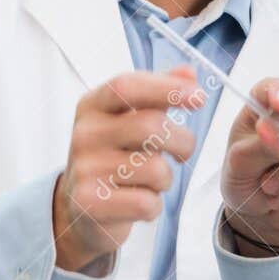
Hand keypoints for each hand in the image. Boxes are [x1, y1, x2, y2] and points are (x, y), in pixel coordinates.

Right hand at [53, 66, 201, 272]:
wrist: (79, 207)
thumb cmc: (113, 156)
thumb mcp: (130, 119)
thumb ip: (159, 94)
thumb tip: (189, 72)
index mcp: (93, 106)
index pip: (128, 85)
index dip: (167, 87)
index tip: (199, 97)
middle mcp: (84, 134)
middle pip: (150, 126)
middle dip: (182, 141)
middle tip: (183, 152)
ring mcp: (84, 169)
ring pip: (155, 169)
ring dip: (166, 178)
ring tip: (151, 180)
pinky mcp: (88, 203)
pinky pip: (146, 202)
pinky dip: (153, 206)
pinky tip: (139, 201)